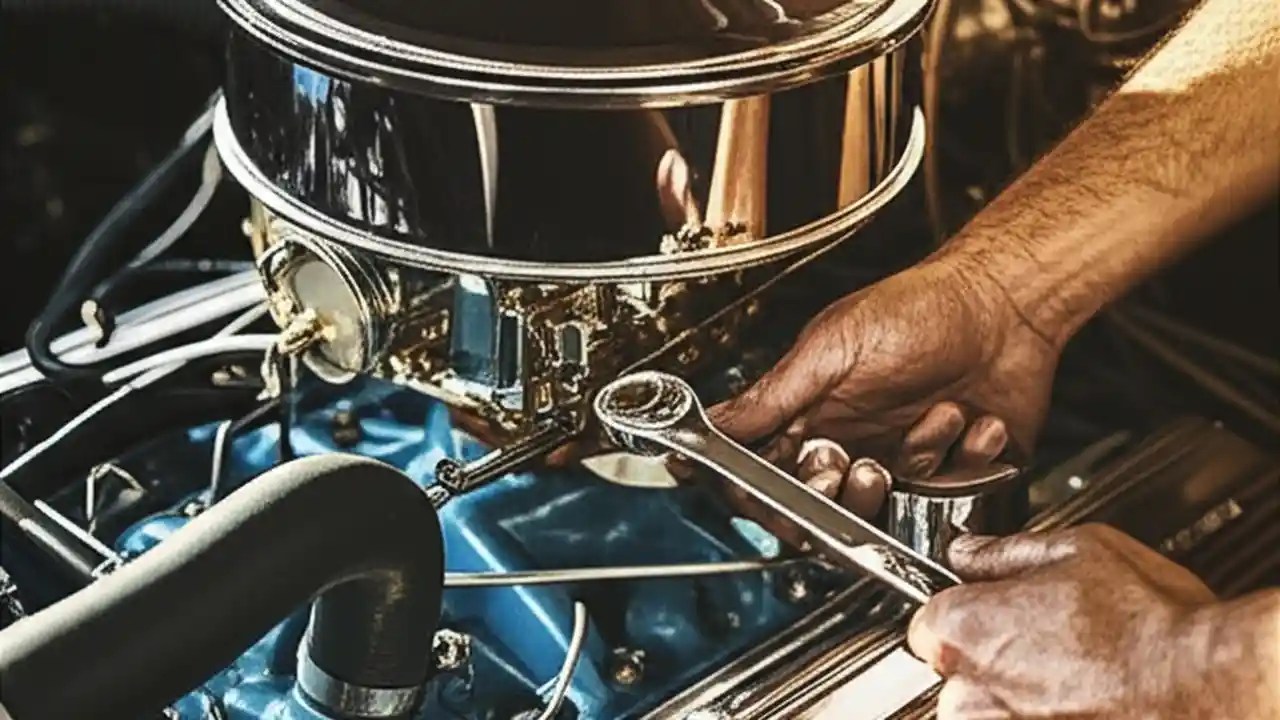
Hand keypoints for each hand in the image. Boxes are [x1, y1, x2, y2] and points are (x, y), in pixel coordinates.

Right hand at [709, 254, 1060, 519]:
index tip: (788, 500)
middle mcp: (853, 442)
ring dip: (918, 461)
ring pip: (892, 509)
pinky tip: (974, 420)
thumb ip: (769, 398)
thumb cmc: (923, 308)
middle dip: (848, 493)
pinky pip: (952, 496)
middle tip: (863, 464)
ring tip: (936, 417)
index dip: (770, 499)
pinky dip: (967, 457)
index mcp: (812, 414)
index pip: (767, 478)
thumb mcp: (831, 349)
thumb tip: (709, 425)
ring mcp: (902, 460)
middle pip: (827, 508)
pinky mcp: (953, 471)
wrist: (1008, 305)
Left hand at [907, 524, 1220, 718]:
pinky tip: (1082, 702)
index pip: (928, 622)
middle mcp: (966, 692)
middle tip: (1050, 647)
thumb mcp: (1077, 551)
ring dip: (1015, 700)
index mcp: (961, 628)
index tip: (992, 615)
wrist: (1208, 686)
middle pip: (956, 674)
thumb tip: (970, 552)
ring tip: (1073, 681)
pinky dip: (1039, 717)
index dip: (966, 616)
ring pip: (984, 712)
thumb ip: (1004, 552)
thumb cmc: (1151, 625)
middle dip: (993, 661)